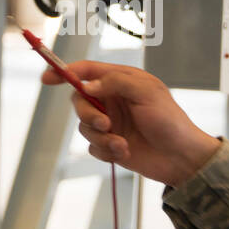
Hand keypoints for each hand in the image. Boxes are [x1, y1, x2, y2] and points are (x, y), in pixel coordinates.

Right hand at [42, 60, 220, 187]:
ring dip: (102, 138)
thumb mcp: (147, 92)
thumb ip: (115, 82)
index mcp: (121, 81)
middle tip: (105, 124)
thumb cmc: (170, 120)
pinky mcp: (110, 145)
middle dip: (87, 114)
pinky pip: (93, 147)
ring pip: (85, 127)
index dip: (64, 72)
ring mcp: (110, 123)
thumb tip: (88, 85)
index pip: (87, 71)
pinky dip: (106, 151)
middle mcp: (112, 100)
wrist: (181, 158)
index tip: (48, 79)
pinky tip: (125, 152)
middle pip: (80, 100)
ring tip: (122, 144)